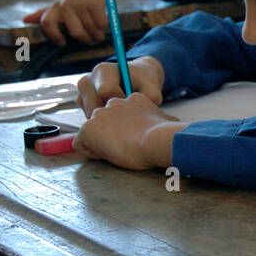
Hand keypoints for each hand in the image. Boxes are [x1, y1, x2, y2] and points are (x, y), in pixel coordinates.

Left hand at [26, 0, 130, 44]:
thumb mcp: (62, 2)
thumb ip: (45, 13)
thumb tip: (24, 20)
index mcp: (56, 6)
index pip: (47, 23)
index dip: (54, 35)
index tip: (63, 43)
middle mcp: (66, 4)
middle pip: (75, 32)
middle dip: (86, 39)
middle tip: (93, 40)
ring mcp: (79, 3)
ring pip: (90, 30)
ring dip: (98, 35)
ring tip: (100, 34)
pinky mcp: (93, 3)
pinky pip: (100, 24)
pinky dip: (105, 26)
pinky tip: (106, 24)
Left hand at [72, 93, 186, 169]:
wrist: (155, 139)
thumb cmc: (165, 133)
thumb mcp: (168, 121)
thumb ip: (163, 120)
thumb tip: (175, 126)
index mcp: (133, 99)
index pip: (121, 114)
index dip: (126, 128)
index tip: (136, 138)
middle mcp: (113, 103)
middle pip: (104, 121)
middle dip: (110, 134)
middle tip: (125, 147)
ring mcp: (99, 115)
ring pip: (92, 132)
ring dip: (100, 142)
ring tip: (117, 152)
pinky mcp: (87, 129)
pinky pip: (81, 144)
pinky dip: (91, 152)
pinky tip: (107, 155)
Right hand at [76, 55, 163, 114]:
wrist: (135, 81)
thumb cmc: (142, 82)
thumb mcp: (151, 85)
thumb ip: (152, 94)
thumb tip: (150, 103)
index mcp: (103, 70)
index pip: (106, 91)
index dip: (121, 101)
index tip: (131, 103)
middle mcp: (88, 80)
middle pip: (95, 106)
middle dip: (112, 115)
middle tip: (127, 115)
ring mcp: (82, 93)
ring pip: (91, 115)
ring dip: (107, 120)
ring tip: (123, 115)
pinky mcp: (81, 104)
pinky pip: (90, 118)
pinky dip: (103, 122)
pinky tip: (115, 116)